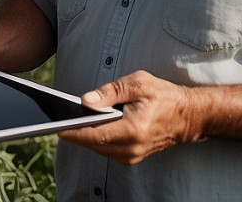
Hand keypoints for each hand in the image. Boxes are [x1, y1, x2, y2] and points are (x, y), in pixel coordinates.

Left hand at [57, 70, 202, 164]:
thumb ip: (109, 92)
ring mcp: (130, 156)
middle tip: (59, 113)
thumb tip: (84, 101)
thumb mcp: (137, 83)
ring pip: (96, 147)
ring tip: (72, 115)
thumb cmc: (163, 96)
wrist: (188, 116)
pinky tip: (91, 123)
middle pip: (91, 143)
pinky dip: (96, 136)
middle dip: (75, 129)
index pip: (92, 134)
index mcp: (131, 130)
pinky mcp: (130, 157)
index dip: (71, 130)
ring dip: (86, 133)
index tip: (54, 125)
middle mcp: (130, 149)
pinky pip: (105, 148)